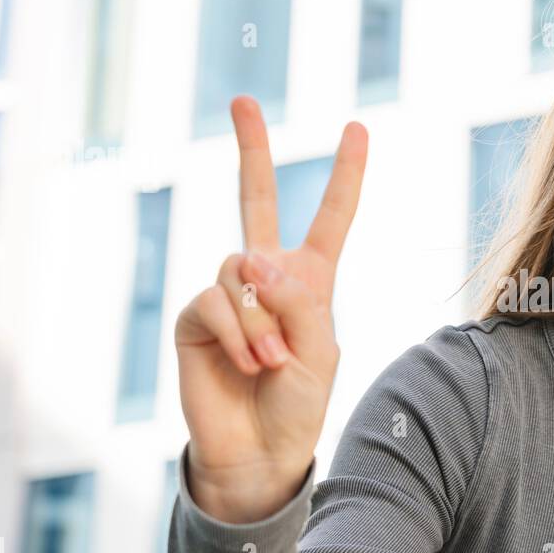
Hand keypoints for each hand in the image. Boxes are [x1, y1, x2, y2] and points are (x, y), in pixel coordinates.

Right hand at [174, 96, 366, 522]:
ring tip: (272, 362)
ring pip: (240, 269)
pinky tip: (248, 363)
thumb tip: (251, 257)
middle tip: (243, 101)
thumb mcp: (320, 349)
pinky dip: (239, 334)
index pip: (330, 218)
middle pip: (253, 199)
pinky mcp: (196, 317)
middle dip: (251, 149)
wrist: (260, 452)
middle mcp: (265, 277)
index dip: (345, 176)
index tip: (357, 127)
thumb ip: (296, 300)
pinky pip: (217, 302)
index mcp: (310, 280)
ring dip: (263, 321)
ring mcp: (227, 294)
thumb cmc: (298, 403)